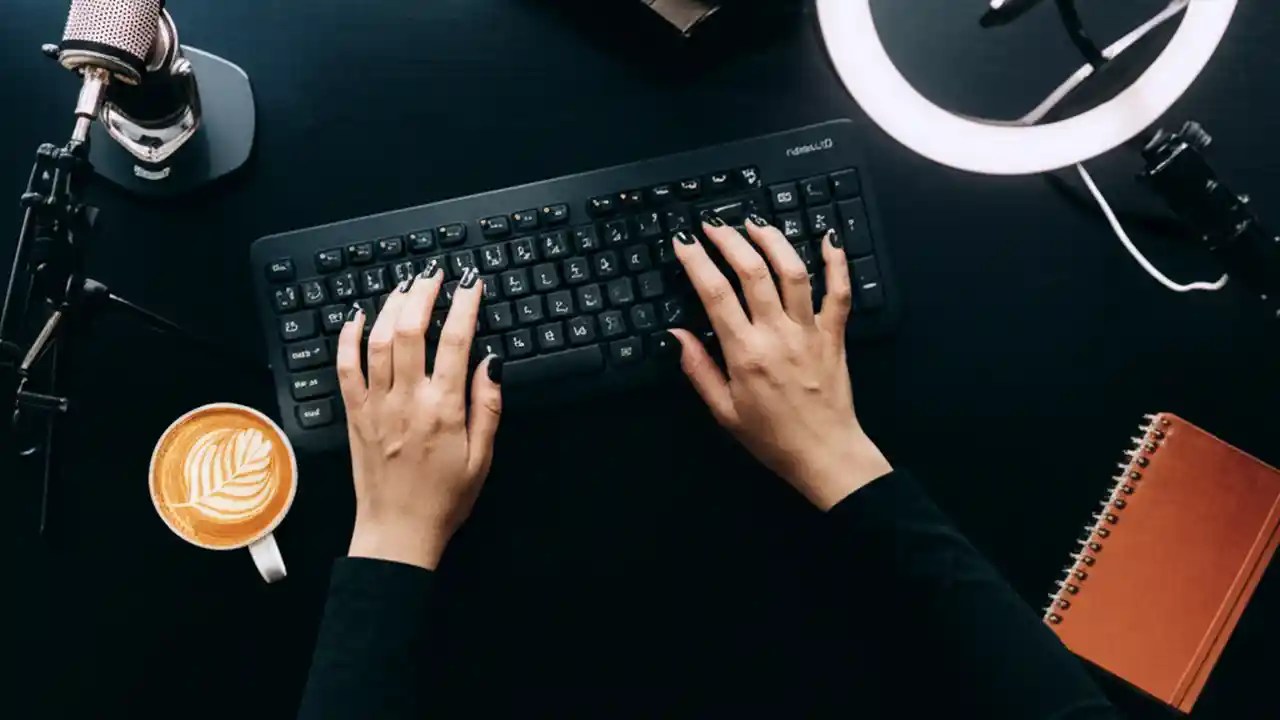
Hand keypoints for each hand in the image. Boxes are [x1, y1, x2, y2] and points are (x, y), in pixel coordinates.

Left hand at [335, 263, 501, 568]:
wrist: (397, 534)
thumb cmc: (444, 500)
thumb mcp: (482, 457)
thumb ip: (488, 406)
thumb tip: (492, 362)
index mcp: (444, 409)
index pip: (457, 341)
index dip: (465, 305)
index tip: (471, 283)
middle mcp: (407, 400)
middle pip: (411, 330)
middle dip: (423, 293)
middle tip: (434, 274)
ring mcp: (376, 405)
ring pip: (378, 341)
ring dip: (390, 306)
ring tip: (405, 287)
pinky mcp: (354, 415)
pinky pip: (345, 367)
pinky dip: (349, 337)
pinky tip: (357, 316)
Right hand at [669, 218, 890, 509]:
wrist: (824, 454)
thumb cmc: (772, 438)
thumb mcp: (722, 411)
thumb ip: (698, 368)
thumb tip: (676, 334)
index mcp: (745, 354)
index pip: (715, 293)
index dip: (696, 261)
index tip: (684, 243)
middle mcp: (777, 335)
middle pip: (752, 272)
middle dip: (729, 240)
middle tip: (714, 224)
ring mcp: (809, 331)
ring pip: (793, 271)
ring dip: (773, 241)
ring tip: (755, 224)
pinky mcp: (834, 335)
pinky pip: (839, 292)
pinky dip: (837, 262)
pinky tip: (828, 238)